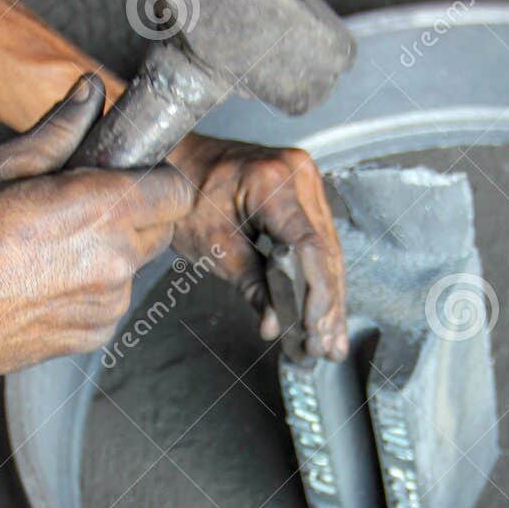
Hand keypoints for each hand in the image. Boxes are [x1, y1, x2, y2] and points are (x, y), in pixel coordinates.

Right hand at [0, 75, 194, 408]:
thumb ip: (58, 130)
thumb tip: (89, 95)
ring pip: (134, 264)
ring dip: (109, 252)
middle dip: (133, 212)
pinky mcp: (96, 333)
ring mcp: (108, 302)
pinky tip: (42, 280)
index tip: (129, 174)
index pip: (177, 190)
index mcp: (101, 208)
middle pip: (161, 227)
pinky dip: (90, 289)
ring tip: (49, 249)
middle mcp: (116, 259)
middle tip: (80, 208)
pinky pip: (111, 300)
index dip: (155, 178)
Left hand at [168, 135, 348, 360]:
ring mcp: (306, 180)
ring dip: (329, 299)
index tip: (312, 328)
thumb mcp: (214, 245)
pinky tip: (325, 312)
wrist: (177, 160)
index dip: (316, 293)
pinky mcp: (304, 192)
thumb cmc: (184, 194)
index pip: (309, 246)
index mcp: (274, 182)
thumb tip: (274, 325)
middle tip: (324, 347)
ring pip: (329, 250)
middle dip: (326, 306)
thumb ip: (251, 285)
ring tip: (331, 342)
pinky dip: (320, 278)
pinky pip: (319, 241)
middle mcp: (300, 175)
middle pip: (326, 251)